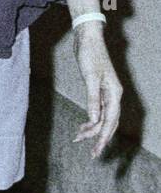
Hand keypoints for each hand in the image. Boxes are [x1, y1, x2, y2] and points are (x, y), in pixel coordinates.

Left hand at [72, 25, 121, 157]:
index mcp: (114, 94)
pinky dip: (90, 119)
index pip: (110, 121)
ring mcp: (106, 94)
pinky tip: (82, 126)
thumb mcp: (89, 77)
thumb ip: (92, 98)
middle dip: (99, 138)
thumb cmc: (90, 55)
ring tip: (78, 138)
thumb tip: (94, 119)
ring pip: (102, 118)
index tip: (97, 151)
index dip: (103, 137)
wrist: (88, 38)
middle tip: (91, 154)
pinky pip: (97, 111)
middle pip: (109, 123)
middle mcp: (113, 96)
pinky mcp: (98, 90)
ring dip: (92, 129)